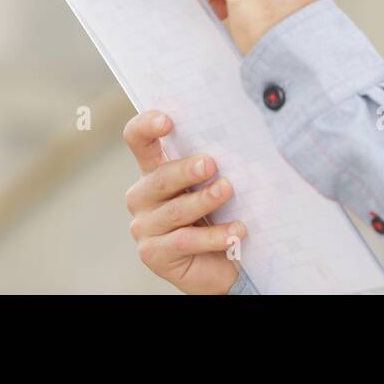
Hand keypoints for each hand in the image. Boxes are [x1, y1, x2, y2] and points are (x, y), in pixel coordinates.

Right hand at [123, 110, 246, 293]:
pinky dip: (213, 236)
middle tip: (211, 164)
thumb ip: (222, 163)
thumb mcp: (221, 183)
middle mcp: (144, 195)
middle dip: (186, 169)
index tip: (167, 121)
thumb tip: (244, 147)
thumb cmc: (222, 213)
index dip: (146, 126)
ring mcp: (145, 226)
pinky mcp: (153, 254)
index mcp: (156, 169)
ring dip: (204, 200)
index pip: (138, 140)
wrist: (225, 262)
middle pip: (160, 177)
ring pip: (175, 210)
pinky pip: (184, 241)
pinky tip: (235, 232)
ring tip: (227, 191)